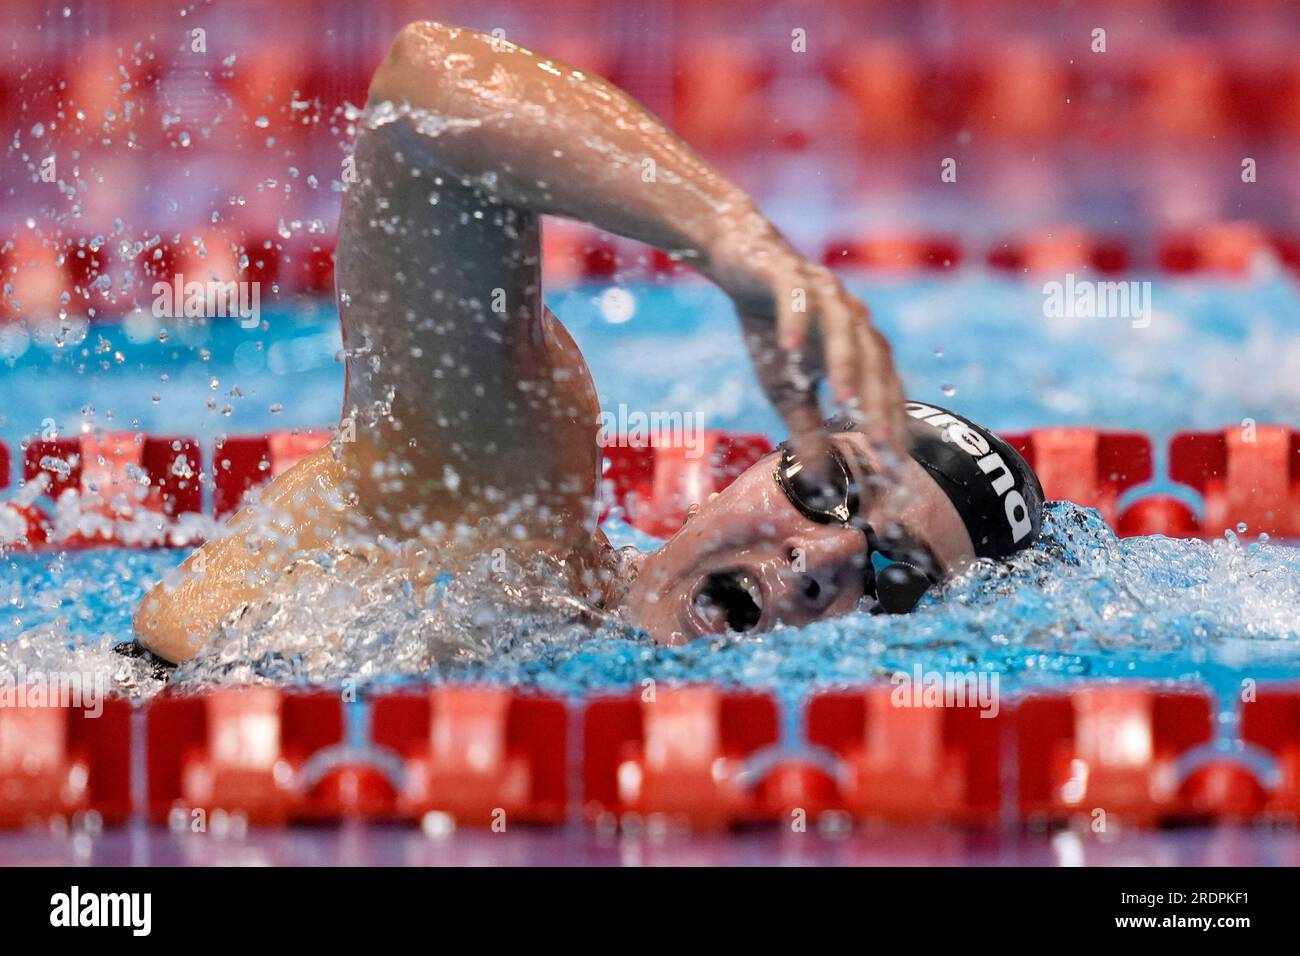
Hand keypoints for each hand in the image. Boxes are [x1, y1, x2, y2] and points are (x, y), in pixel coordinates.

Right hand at [704, 223, 908, 466]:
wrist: (744, 267)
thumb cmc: (773, 330)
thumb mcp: (787, 389)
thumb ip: (809, 430)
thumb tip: (819, 481)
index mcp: (859, 347)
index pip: (884, 391)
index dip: (891, 426)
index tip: (894, 467)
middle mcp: (851, 318)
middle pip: (874, 362)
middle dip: (878, 404)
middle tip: (880, 443)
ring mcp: (823, 293)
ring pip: (844, 328)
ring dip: (845, 363)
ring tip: (842, 399)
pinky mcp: (789, 274)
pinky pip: (797, 298)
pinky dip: (796, 321)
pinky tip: (789, 348)